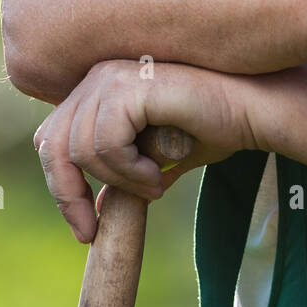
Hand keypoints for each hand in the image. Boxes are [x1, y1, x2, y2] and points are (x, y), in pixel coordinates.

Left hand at [33, 59, 261, 242]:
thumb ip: (123, 174)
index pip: (52, 139)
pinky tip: (158, 174)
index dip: (61, 186)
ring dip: (118, 182)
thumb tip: (95, 209)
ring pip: (81, 150)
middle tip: (92, 231)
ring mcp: (113, 76)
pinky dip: (130, 171)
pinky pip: (107, 144)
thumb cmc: (214, 129)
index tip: (85, 229)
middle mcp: (99, 75)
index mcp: (99, 87)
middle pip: (52, 144)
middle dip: (68, 195)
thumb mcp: (156, 159)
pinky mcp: (132, 85)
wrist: (254, 111)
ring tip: (154, 187)